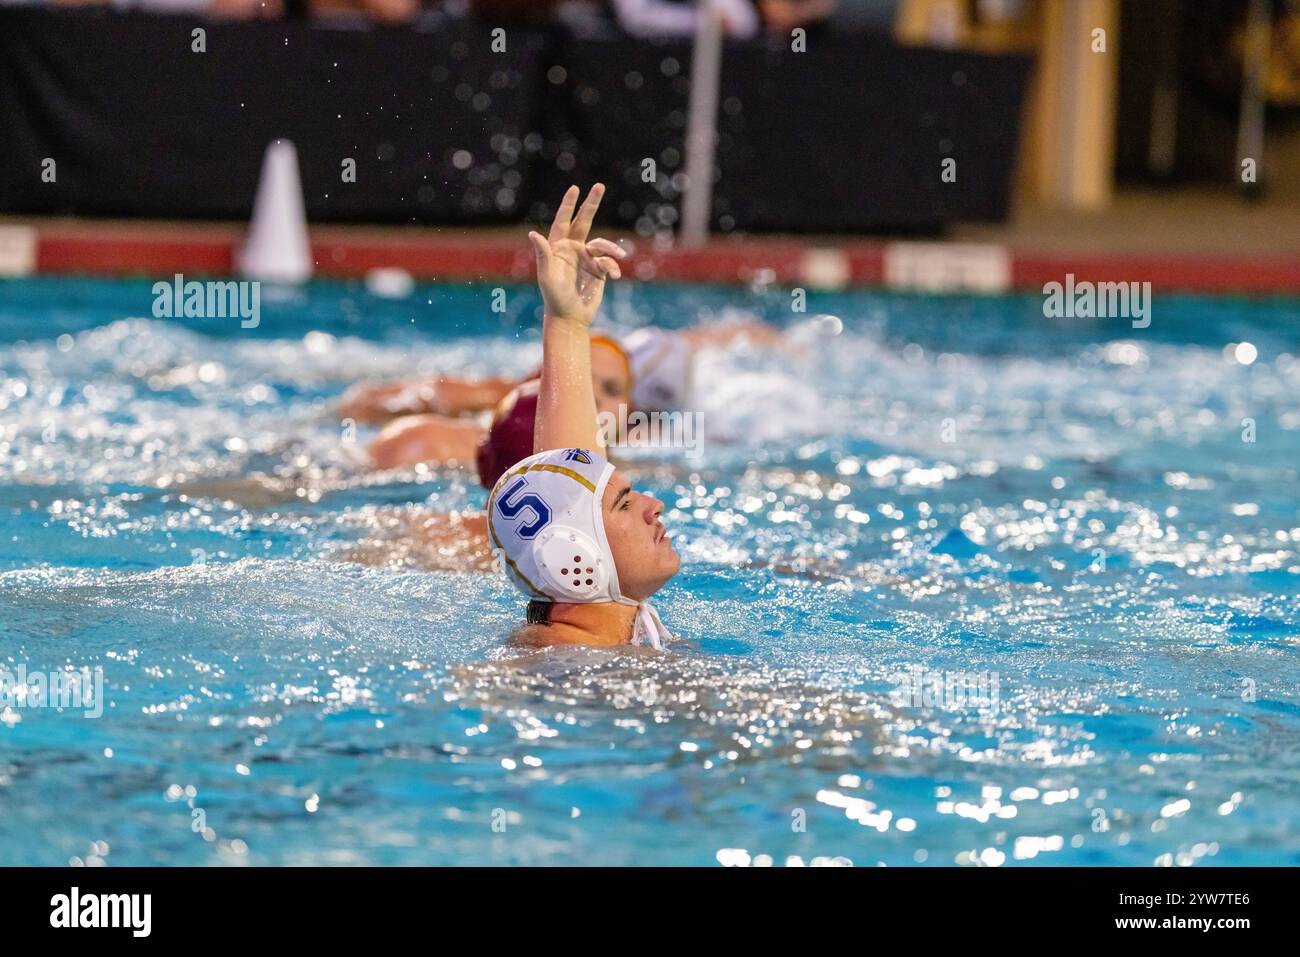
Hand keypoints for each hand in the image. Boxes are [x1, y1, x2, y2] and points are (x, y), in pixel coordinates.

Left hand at [528, 184, 627, 327]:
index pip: (564, 221)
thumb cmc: (554, 297)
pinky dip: (613, 267)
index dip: (569, 205)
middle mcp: (573, 250)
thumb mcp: (546, 276)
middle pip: (583, 221)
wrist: (570, 317)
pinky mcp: (599, 271)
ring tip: (618, 256)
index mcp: (558, 248)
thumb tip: (533, 234)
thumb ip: (543, 254)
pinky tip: (613, 276)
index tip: (575, 188)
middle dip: (591, 204)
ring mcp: (587, 259)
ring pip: (602, 244)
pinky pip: (609, 262)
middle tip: (599, 185)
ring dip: (610, 248)